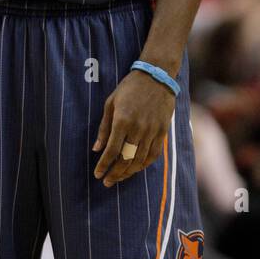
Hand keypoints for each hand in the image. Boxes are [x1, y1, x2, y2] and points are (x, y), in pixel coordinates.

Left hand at [93, 69, 176, 186]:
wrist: (156, 77)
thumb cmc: (129, 88)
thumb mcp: (110, 103)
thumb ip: (104, 128)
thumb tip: (96, 149)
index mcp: (122, 120)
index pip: (112, 151)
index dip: (104, 165)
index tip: (97, 174)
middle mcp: (138, 128)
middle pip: (126, 159)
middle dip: (115, 174)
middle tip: (107, 182)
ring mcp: (152, 131)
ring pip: (140, 160)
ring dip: (128, 172)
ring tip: (119, 177)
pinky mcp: (163, 131)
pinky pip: (154, 154)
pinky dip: (144, 164)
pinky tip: (136, 168)